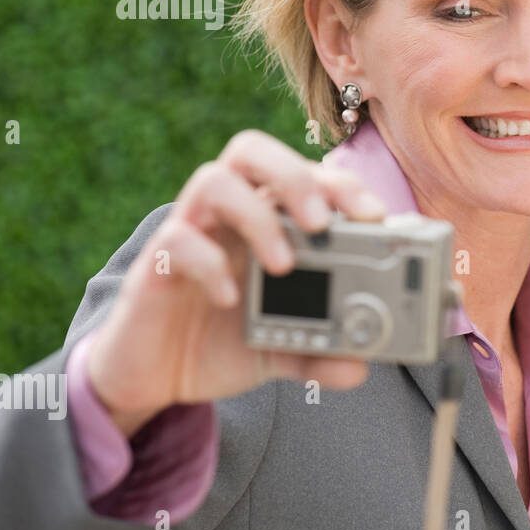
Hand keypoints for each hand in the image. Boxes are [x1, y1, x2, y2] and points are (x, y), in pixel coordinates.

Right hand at [84, 130, 387, 437]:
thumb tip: (360, 368)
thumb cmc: (221, 342)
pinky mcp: (154, 265)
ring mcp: (189, 233)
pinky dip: (207, 263)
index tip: (376, 217)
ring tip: (284, 264)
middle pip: (254, 152)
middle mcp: (227, 214)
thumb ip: (320, 354)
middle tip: (324, 224)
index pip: (304, 174)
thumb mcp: (282, 353)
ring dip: (255, 216)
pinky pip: (175, 241)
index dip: (343, 185)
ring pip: (213, 180)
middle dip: (296, 177)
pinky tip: (231, 298)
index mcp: (266, 218)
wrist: (154, 377)